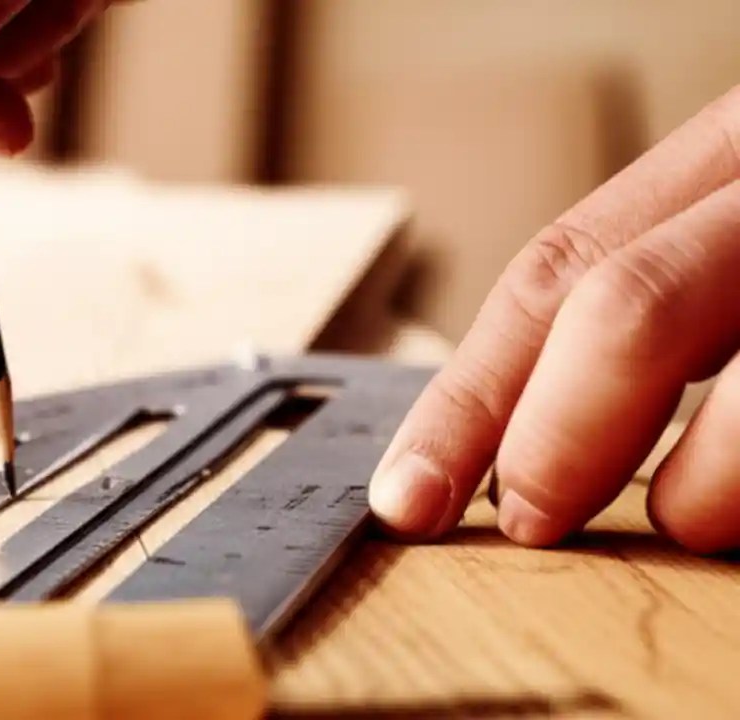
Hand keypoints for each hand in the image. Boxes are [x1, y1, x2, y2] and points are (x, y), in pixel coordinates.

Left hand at [369, 84, 739, 553]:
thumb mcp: (734, 249)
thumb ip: (652, 310)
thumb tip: (525, 447)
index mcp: (724, 162)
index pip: (556, 272)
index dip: (467, 397)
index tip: (404, 494)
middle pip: (621, 306)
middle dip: (553, 440)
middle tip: (527, 520)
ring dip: (694, 491)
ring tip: (688, 516)